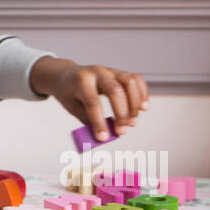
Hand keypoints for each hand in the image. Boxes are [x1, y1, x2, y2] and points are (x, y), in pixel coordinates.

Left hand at [30, 57, 149, 141]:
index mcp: (80, 81)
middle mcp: (97, 72)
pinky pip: (136, 79)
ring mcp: (110, 70)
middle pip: (114, 90)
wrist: (66, 75)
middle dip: (121, 113)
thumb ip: (90, 121)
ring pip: (129, 82)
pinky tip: (142, 108)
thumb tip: (108, 136)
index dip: (99, 122)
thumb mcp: (73, 108)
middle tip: (121, 131)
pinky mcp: (119, 73)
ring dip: (134, 104)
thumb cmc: (70, 94)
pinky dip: (142, 93)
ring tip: (132, 122)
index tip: (103, 138)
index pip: (93, 102)